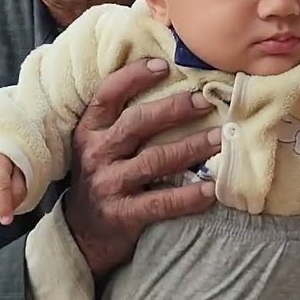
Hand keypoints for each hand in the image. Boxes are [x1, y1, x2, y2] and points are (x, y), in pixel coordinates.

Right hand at [65, 58, 219, 278]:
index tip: (164, 65)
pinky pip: (161, 202)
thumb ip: (122, 120)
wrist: (81, 233)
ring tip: (218, 139)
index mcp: (89, 131)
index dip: (134, 76)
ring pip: (155, 160)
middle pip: (137, 123)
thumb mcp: (99, 145)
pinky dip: (188, 196)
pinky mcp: (123, 214)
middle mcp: (96, 153)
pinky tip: (211, 189)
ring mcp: (109, 184)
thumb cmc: (101, 178)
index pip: (107, 95)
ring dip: (190, 147)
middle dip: (174, 109)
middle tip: (205, 102)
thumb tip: (171, 85)